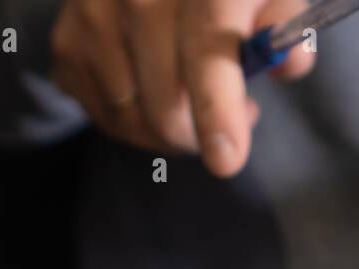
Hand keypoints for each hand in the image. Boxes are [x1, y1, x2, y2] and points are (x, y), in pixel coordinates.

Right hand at [49, 0, 312, 176]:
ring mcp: (92, 17)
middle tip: (231, 115)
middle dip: (202, 133)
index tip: (227, 160)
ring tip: (192, 98)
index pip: (205, 48)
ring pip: (133, 123)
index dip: (217, 107)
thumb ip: (286, 21)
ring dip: (169, 132)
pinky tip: (153, 92)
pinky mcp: (66, 42)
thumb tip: (292, 61)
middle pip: (166, 108)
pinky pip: (105, 117)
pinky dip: (135, 122)